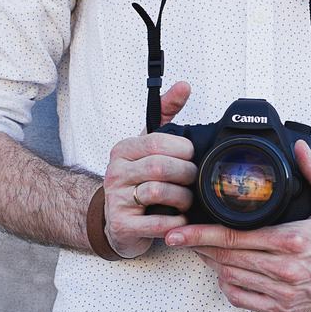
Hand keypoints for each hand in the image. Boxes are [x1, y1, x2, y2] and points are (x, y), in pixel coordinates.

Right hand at [102, 81, 196, 257]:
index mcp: (124, 149)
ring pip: (158, 192)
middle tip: (194, 181)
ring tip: (187, 200)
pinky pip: (157, 222)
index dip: (183, 150)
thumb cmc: (137, 180)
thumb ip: (165, 114)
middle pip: (160, 167)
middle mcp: (116, 172)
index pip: (158, 142)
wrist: (116, 222)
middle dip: (186, 174)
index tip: (191, 157)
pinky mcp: (122, 225)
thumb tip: (183, 86)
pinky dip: (175, 221)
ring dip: (182, 198)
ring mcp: (117, 199)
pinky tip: (180, 219)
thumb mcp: (147, 146)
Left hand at [164, 139, 310, 311]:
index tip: (180, 231)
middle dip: (199, 247)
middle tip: (182, 237)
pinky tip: (225, 273)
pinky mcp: (282, 308)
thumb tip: (300, 147)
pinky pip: (242, 299)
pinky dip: (228, 286)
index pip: (234, 236)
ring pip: (230, 278)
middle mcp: (284, 268)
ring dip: (212, 265)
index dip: (201, 234)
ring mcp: (282, 291)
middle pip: (225, 258)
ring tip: (203, 250)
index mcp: (291, 240)